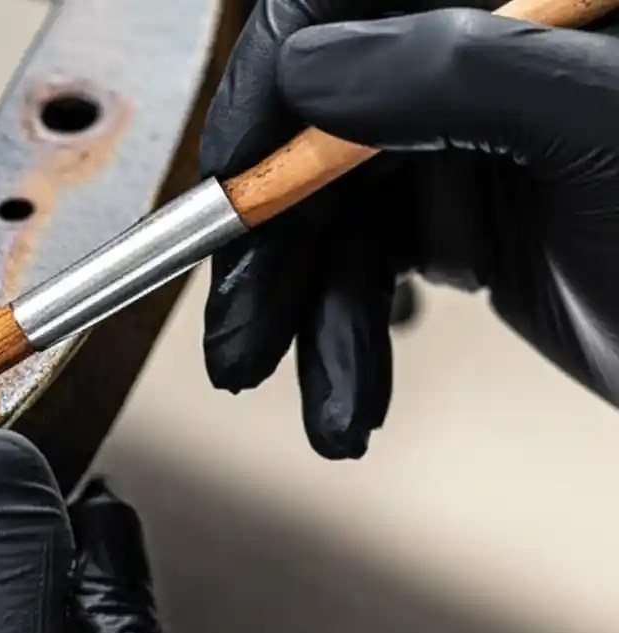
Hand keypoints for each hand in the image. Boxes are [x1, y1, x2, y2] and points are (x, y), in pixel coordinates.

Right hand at [200, 1, 618, 457]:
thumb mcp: (602, 134)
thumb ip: (453, 71)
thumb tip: (309, 66)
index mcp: (528, 3)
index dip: (277, 77)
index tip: (235, 168)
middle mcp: (489, 55)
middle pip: (326, 126)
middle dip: (281, 249)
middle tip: (246, 334)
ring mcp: (476, 135)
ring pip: (337, 212)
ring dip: (314, 318)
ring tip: (327, 408)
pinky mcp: (468, 212)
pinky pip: (371, 263)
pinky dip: (350, 334)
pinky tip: (351, 394)